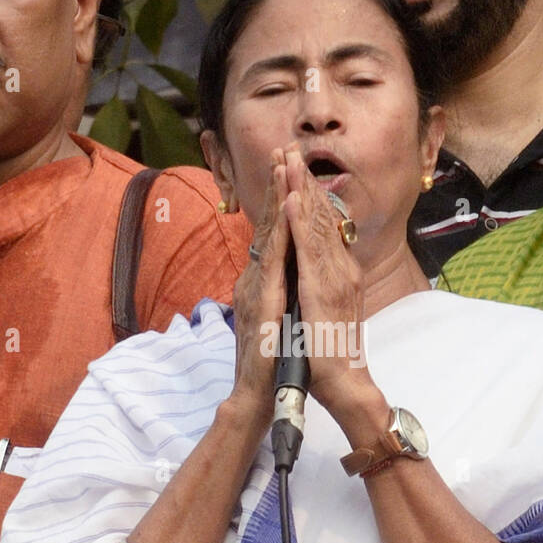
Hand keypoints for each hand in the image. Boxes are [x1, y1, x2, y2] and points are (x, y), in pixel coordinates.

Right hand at [228, 149, 290, 425]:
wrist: (260, 393)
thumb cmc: (272, 361)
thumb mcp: (277, 318)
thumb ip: (277, 293)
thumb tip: (285, 275)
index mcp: (263, 280)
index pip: (272, 232)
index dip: (278, 198)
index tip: (286, 167)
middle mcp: (257, 277)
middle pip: (268, 223)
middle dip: (277, 184)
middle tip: (283, 148)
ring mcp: (258, 286)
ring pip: (269, 232)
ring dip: (276, 196)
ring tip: (282, 163)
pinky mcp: (265, 299)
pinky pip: (274, 257)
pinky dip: (280, 229)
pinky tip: (286, 207)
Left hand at [277, 145, 377, 419]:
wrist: (343, 384)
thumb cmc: (327, 355)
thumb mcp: (320, 311)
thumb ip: (317, 287)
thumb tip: (307, 270)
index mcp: (336, 274)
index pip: (321, 227)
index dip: (308, 196)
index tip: (294, 168)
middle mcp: (339, 270)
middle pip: (320, 218)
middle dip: (303, 182)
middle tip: (290, 148)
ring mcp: (333, 278)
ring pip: (315, 226)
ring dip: (300, 191)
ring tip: (288, 161)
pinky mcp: (322, 291)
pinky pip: (309, 252)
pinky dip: (299, 224)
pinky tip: (289, 201)